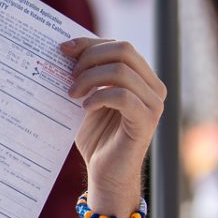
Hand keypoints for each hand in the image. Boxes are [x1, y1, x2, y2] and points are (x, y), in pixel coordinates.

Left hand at [62, 36, 165, 207]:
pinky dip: (99, 97)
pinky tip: (85, 107)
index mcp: (142, 78)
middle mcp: (153, 87)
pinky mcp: (146, 121)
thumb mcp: (89, 99)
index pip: (119, 46)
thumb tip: (66, 48)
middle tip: (69, 75)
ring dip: (90, 78)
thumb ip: (87, 75)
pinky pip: (122, 96)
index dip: (90, 43)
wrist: (105, 174)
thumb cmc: (97, 137)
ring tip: (72, 93)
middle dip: (90, 57)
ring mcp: (153, 104)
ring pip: (121, 71)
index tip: (64, 50)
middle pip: (124, 50)